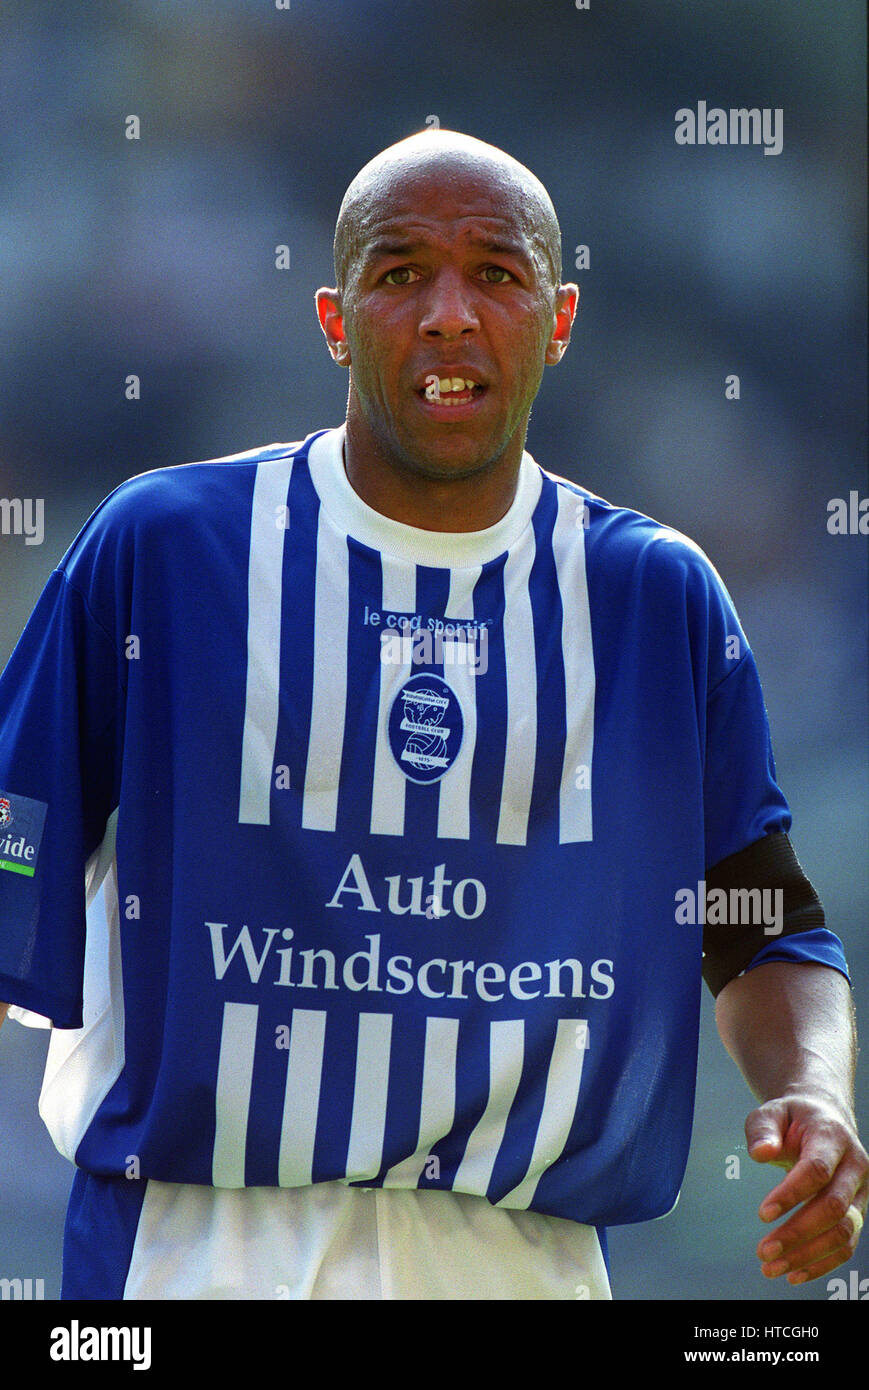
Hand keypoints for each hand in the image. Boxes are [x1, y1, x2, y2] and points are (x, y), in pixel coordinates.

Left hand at [746, 1090, 867, 1283]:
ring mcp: (861, 1192)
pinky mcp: (858, 1212)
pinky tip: (793, 1274)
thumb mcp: (771, 1113)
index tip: (762, 1214)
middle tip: (763, 1251)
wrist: (823, 1119)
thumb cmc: (791, 1119)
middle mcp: (854, 1165)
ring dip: (808, 1255)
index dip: (791, 1194)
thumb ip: (763, 1130)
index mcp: (832, 1136)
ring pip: (844, 1231)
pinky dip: (822, 1263)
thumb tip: (761, 1153)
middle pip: (834, 1206)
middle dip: (798, 1232)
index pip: (817, 1170)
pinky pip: (847, 1245)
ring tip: (771, 1267)